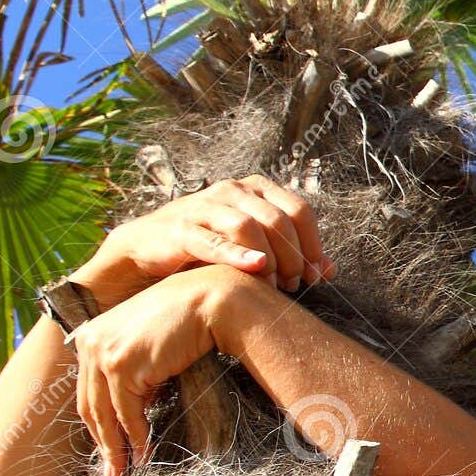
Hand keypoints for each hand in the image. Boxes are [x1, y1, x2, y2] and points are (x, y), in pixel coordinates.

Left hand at [70, 266, 236, 475]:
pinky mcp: (121, 366)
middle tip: (113, 472)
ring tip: (126, 471)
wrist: (211, 300)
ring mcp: (103, 352)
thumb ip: (132, 367)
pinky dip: (136, 438)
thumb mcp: (148, 342)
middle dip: (102, 443)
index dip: (99, 422)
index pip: (88, 388)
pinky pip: (126, 414)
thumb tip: (132, 412)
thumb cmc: (187, 319)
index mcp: (90, 333)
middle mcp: (89, 341)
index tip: (109, 448)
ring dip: (117, 448)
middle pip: (90, 404)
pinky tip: (144, 454)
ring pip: (105, 414)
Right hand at [77, 174, 332, 304]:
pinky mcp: (182, 228)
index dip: (313, 244)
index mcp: (256, 189)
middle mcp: (233, 190)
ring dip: (269, 260)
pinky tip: (256, 270)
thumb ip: (290, 254)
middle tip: (296, 284)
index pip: (299, 210)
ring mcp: (206, 206)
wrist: (147, 249)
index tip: (317, 275)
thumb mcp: (252, 247)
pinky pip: (214, 241)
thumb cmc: (207, 248)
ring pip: (250, 226)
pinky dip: (238, 256)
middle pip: (278, 219)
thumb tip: (328, 271)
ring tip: (274, 286)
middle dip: (294, 256)